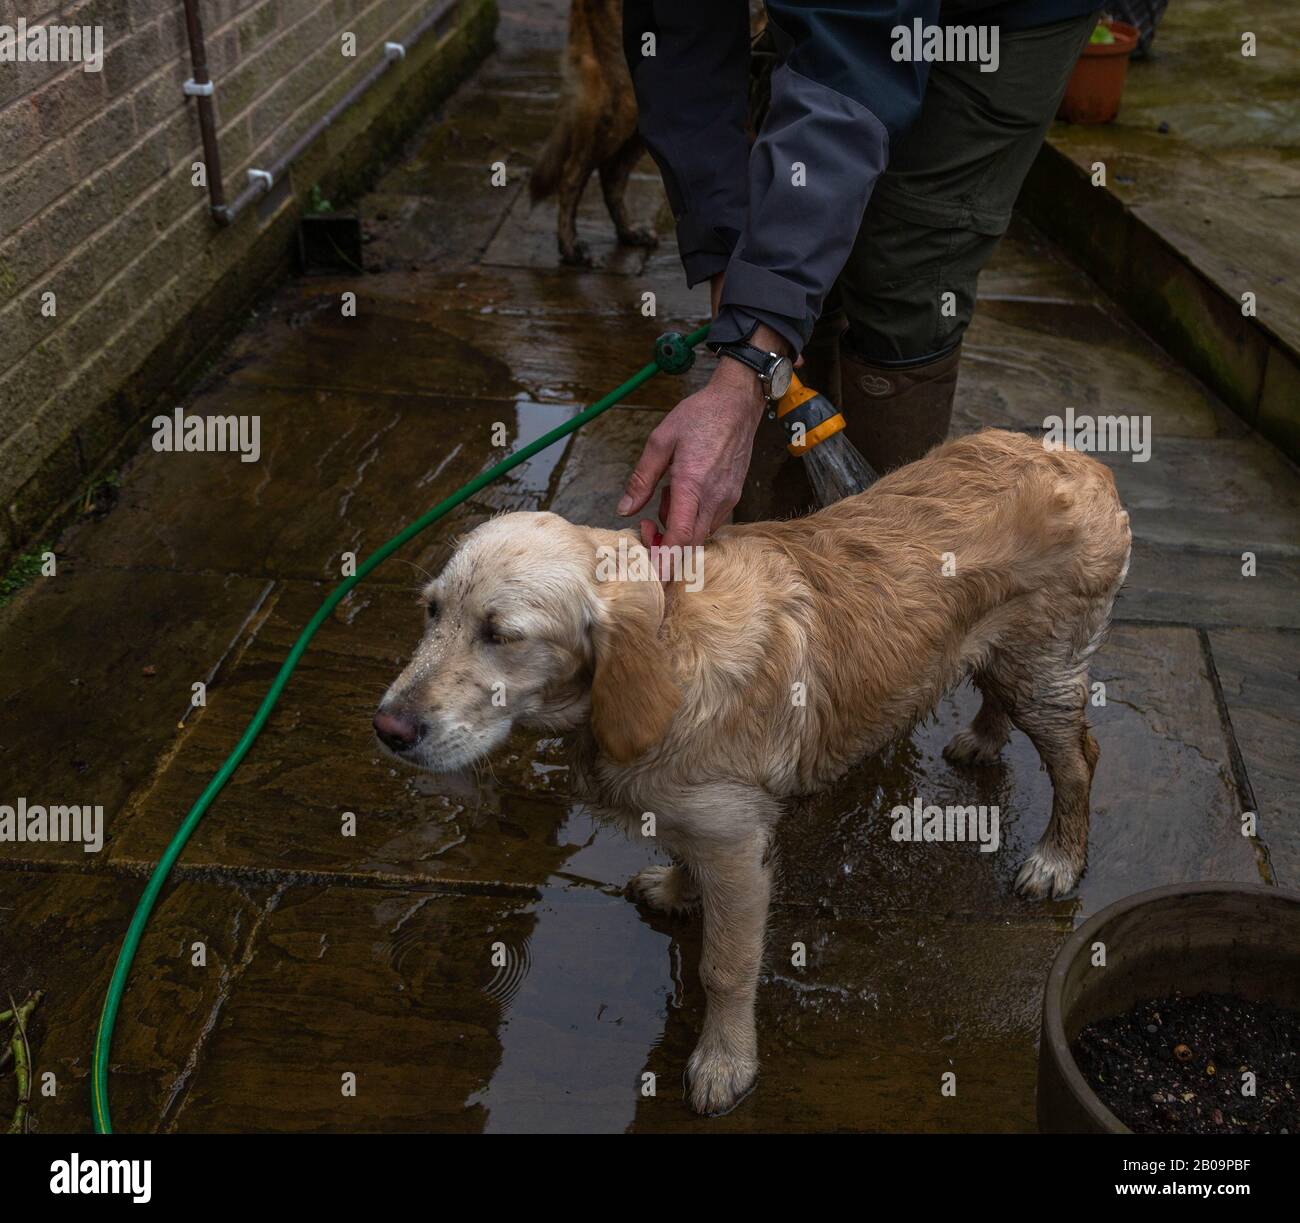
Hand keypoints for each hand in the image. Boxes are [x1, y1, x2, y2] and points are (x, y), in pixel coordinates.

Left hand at [617, 355, 766, 556]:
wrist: (737, 403)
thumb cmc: (698, 416)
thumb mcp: (660, 441)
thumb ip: (641, 479)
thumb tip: (624, 511)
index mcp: (692, 484)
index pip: (679, 536)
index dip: (665, 560)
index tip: (653, 575)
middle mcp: (713, 497)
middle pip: (690, 542)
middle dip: (665, 548)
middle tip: (645, 531)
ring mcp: (726, 499)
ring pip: (699, 533)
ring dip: (677, 530)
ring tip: (664, 498)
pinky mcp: (733, 496)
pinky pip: (709, 521)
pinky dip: (690, 519)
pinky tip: (682, 494)